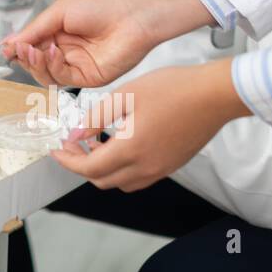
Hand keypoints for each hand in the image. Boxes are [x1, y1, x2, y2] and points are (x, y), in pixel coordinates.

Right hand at [2, 0, 215, 87]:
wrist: (131, 14)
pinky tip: (54, 52)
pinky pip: (63, 79)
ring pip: (46, 75)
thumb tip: (8, 43)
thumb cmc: (100, 6)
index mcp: (58, 34)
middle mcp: (66, 52)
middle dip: (25, 57)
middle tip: (20, 49)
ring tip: (33, 51)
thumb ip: (33, 30)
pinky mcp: (89, 77)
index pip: (31, 47)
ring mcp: (77, 66)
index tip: (7, 48)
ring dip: (35, 64)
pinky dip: (53, 67)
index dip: (18, 49)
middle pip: (35, 63)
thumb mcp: (58, 13)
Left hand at [52, 60, 250, 190]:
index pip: (88, 169)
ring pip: (121, 182)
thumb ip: (95, 118)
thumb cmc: (172, 89)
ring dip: (103, 168)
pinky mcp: (172, 166)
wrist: (214, 95)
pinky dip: (122, 167)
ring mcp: (161, 170)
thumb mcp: (125, 96)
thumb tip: (75, 135)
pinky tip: (120, 142)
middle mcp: (145, 167)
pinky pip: (139, 177)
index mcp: (130, 150)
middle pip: (103, 180)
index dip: (68, 161)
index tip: (57, 150)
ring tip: (95, 142)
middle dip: (82, 165)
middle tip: (73, 145)